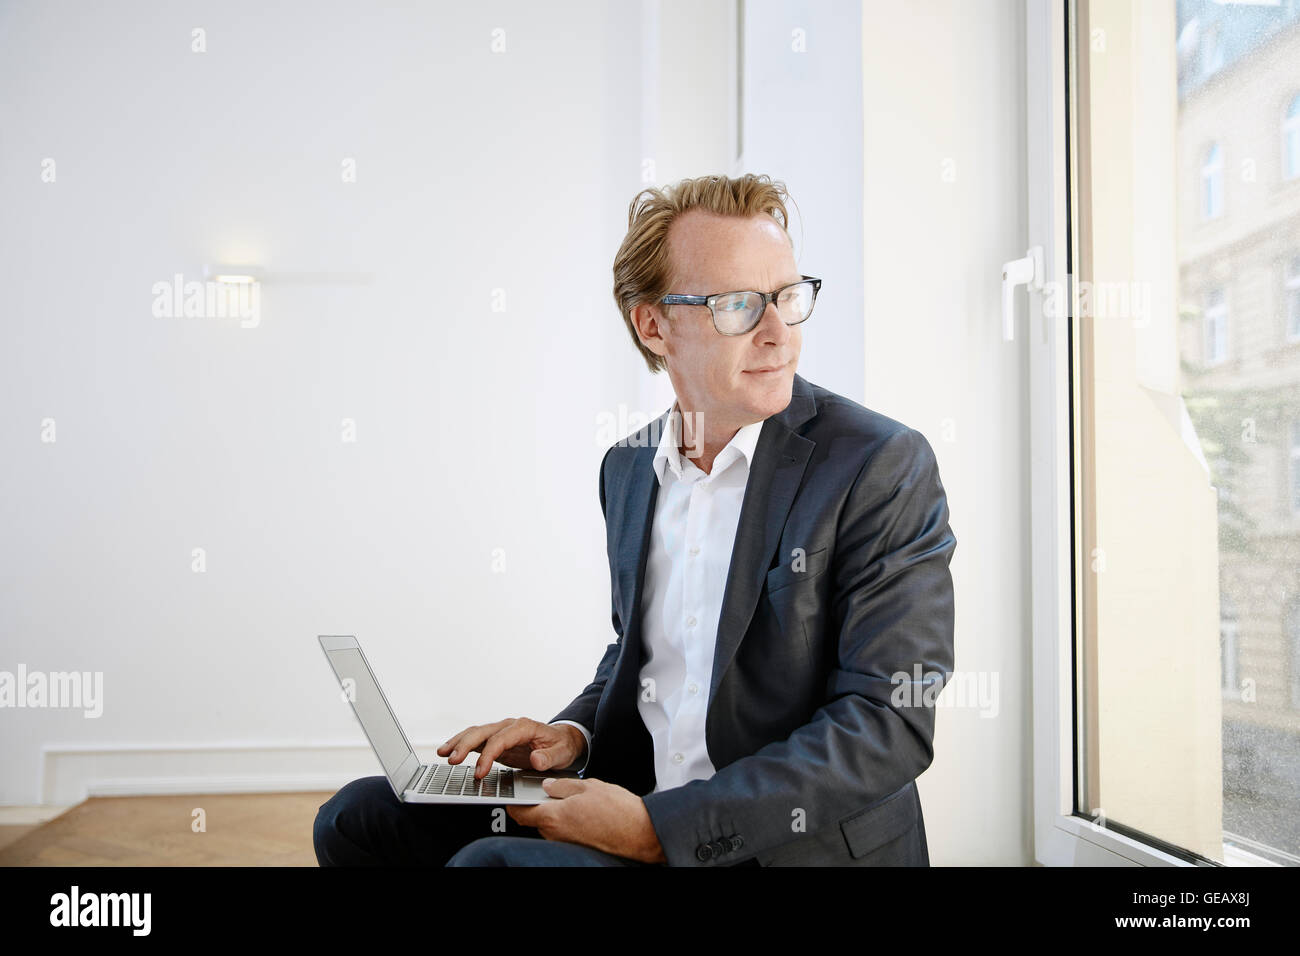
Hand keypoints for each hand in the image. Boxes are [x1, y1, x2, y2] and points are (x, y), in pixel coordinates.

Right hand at [437, 718, 585, 779]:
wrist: (562, 740)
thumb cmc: (561, 745)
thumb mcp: (561, 753)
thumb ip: (549, 757)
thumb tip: (535, 759)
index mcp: (524, 727)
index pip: (500, 740)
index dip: (488, 756)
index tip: (480, 773)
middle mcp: (509, 726)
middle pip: (482, 732)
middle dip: (465, 745)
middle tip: (452, 761)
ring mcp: (501, 732)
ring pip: (475, 733)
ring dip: (458, 743)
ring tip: (443, 754)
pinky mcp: (496, 741)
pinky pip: (476, 741)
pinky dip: (461, 745)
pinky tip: (449, 753)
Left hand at [507, 778, 666, 863]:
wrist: (638, 832)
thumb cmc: (617, 810)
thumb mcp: (587, 786)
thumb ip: (562, 785)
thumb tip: (547, 784)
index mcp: (553, 816)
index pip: (520, 812)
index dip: (513, 801)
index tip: (513, 791)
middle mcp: (555, 833)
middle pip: (532, 818)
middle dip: (533, 803)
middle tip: (541, 787)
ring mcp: (565, 841)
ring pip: (547, 824)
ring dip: (550, 810)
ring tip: (564, 794)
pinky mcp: (575, 844)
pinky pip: (561, 829)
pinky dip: (562, 818)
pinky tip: (575, 807)